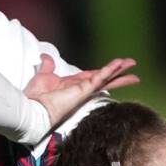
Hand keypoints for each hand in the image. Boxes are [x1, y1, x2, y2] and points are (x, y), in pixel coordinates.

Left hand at [23, 54, 138, 129]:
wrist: (32, 108)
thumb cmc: (36, 97)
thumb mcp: (43, 76)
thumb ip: (47, 66)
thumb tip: (45, 57)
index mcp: (73, 84)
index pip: (93, 75)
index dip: (105, 70)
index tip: (116, 66)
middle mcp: (81, 88)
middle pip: (104, 79)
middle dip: (119, 73)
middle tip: (133, 68)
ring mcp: (83, 90)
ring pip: (105, 78)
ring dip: (119, 70)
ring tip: (132, 64)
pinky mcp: (83, 90)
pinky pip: (99, 78)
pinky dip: (109, 70)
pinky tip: (118, 64)